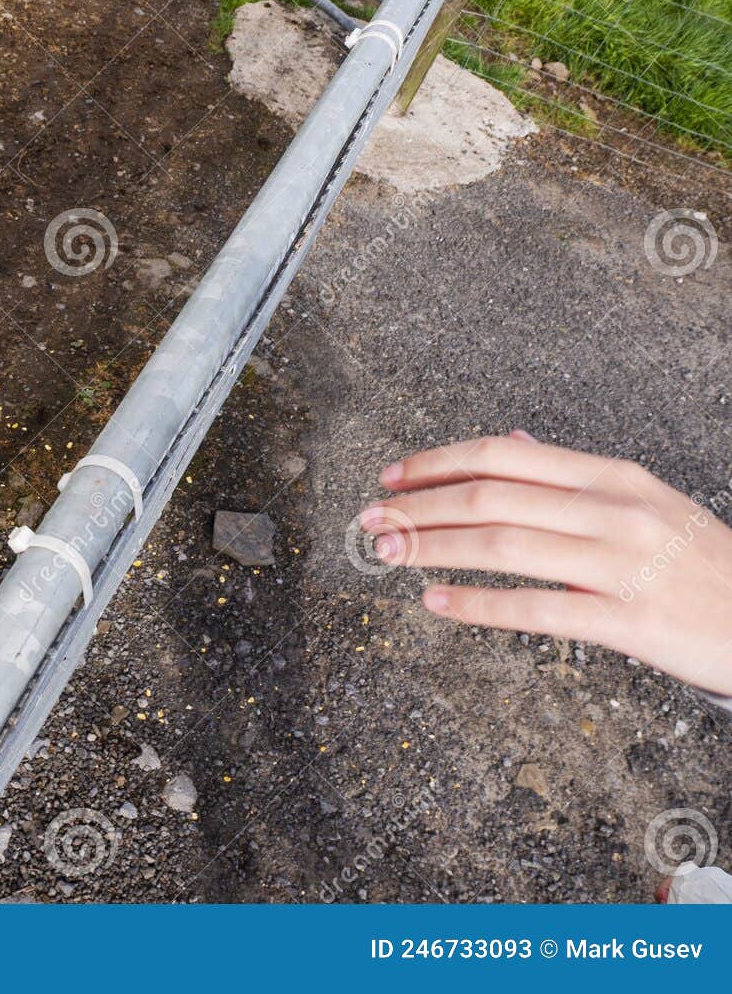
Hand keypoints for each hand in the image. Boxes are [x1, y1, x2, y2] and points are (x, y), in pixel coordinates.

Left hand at [361, 431, 731, 697]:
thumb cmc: (697, 561)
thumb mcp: (640, 500)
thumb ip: (570, 474)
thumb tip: (510, 444)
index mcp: (611, 476)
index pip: (501, 458)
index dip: (436, 464)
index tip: (390, 475)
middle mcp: (613, 511)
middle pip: (490, 499)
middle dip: (418, 507)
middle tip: (369, 519)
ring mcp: (623, 565)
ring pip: (502, 548)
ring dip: (431, 549)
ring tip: (387, 554)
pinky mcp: (630, 621)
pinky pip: (537, 610)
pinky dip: (477, 605)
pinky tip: (436, 602)